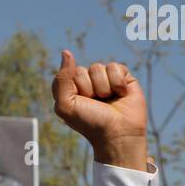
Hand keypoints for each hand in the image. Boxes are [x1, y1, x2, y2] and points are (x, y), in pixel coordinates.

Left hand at [51, 50, 147, 170]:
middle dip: (88, 88)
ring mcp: (104, 79)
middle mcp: (86, 83)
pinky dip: (117, 82)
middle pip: (80, 70)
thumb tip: (66, 52)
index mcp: (70, 89)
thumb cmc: (90, 123)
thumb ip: (62, 78)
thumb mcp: (66, 104)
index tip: (79, 104)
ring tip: (108, 100)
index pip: (65, 74)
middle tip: (96, 104)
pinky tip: (121, 94)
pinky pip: (115, 67)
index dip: (73, 89)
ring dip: (103, 87)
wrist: (119, 133)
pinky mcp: (122, 77)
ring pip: (98, 67)